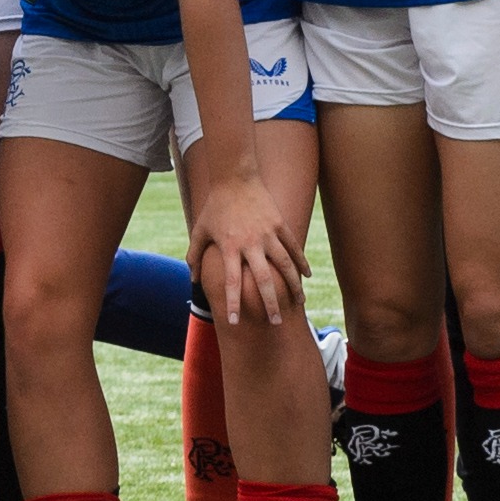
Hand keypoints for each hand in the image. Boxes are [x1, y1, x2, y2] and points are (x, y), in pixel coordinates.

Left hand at [188, 170, 303, 330]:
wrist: (235, 177)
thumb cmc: (215, 206)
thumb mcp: (200, 230)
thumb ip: (194, 256)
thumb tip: (193, 280)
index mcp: (229, 247)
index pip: (231, 281)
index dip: (232, 302)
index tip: (234, 321)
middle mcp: (250, 243)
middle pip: (263, 279)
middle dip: (270, 302)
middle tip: (275, 323)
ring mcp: (268, 233)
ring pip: (285, 265)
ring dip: (293, 286)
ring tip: (299, 303)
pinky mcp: (280, 224)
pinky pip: (293, 247)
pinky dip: (301, 262)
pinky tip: (306, 276)